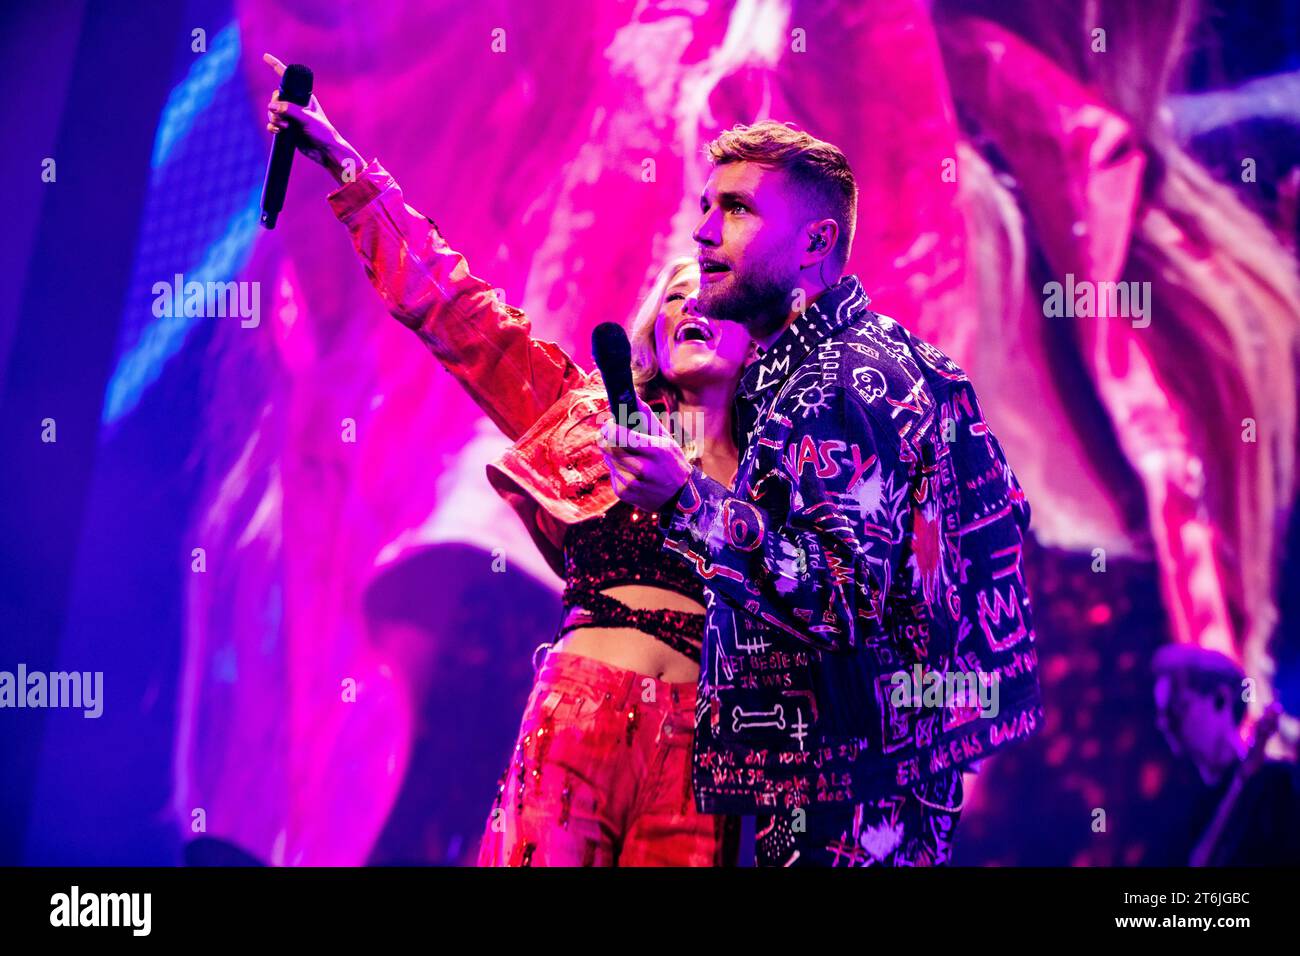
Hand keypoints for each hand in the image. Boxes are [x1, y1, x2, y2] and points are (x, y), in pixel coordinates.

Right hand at [262, 53, 364, 184]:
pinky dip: (273, 127)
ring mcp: (292, 116)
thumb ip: (289, 110)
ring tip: (284, 127)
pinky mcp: (288, 128)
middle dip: (274, 108)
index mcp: (304, 96)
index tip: (265, 57)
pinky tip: (278, 132)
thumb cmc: (322, 132)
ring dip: (274, 119)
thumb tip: (270, 107)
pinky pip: (273, 123)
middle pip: (275, 98)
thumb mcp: (306, 119)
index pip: (287, 78)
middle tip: (284, 120)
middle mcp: (296, 104)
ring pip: (272, 112)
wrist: (326, 151)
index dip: (276, 66)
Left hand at [597, 396, 692, 512]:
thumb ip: (647, 418)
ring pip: (608, 459)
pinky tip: (632, 471)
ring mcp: (632, 483)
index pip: (618, 435)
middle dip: (606, 437)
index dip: (609, 427)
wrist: (680, 498)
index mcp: (655, 450)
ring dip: (613, 453)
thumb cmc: (672, 461)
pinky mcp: (624, 493)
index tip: (610, 423)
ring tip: (629, 455)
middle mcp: (642, 468)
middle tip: (613, 434)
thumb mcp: (666, 438)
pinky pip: (611, 472)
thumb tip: (632, 397)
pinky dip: (617, 468)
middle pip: (608, 446)